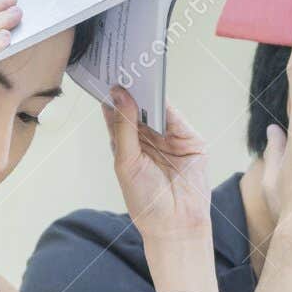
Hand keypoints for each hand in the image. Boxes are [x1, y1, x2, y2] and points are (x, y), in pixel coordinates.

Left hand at [104, 87, 212, 244]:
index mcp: (127, 144)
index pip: (117, 114)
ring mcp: (169, 138)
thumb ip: (123, 127)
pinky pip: (176, 117)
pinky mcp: (189, 140)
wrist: (175, 224)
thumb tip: (119, 94)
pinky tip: (156, 91)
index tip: (102, 75)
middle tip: (120, 66)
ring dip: (148, 92)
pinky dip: (166, 103)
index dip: (110, 95)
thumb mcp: (126, 162)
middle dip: (130, 89)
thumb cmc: (146, 201)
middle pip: (137, 107)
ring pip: (157, 109)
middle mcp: (147, 139)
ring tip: (135, 73)